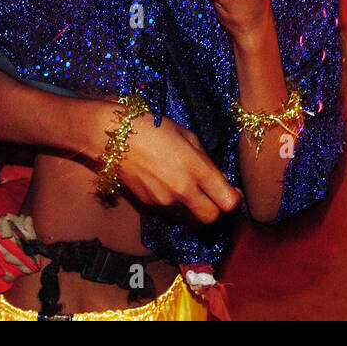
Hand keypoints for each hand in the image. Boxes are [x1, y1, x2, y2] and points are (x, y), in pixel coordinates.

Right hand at [117, 114, 242, 222]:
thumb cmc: (151, 127)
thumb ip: (203, 158)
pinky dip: (174, 202)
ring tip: (185, 182)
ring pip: (189, 215)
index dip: (234, 198)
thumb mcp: (186, 135)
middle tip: (215, 196)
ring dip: (193, 205)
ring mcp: (164, 201)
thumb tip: (213, 174)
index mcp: (197, 170)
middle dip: (217, 210)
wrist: (111, 135)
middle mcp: (182, 190)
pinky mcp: (148, 205)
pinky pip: (170, 209)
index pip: (228, 202)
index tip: (233, 191)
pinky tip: (166, 181)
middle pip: (211, 218)